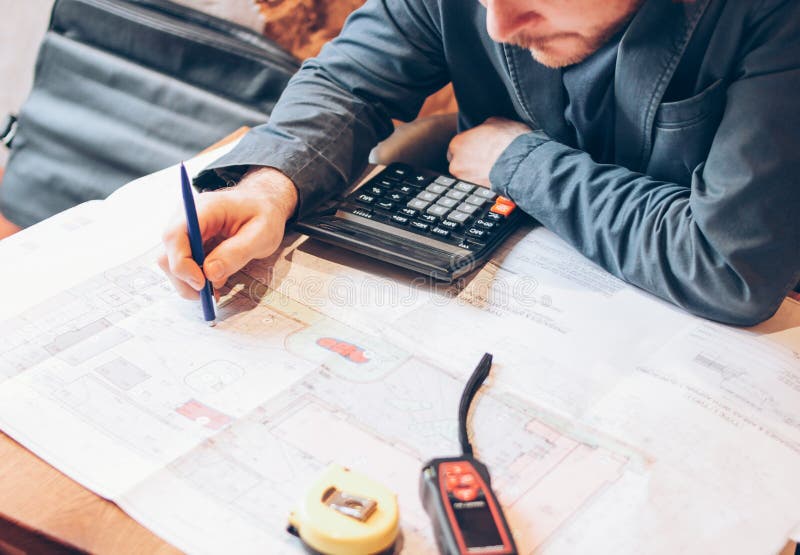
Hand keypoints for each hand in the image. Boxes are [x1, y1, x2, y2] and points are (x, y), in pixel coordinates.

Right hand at [159, 167, 297, 298]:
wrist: (262, 204)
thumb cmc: (264, 215)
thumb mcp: (262, 234)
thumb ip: (237, 253)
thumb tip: (210, 274)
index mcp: (205, 208)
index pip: (176, 235)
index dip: (181, 263)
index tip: (202, 283)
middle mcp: (187, 217)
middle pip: (168, 253)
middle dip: (185, 280)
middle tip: (209, 296)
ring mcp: (184, 230)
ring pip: (170, 262)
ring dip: (188, 283)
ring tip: (214, 292)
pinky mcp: (188, 242)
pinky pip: (181, 264)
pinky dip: (194, 279)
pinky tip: (213, 284)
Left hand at [446, 117, 530, 186]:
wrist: (522, 164)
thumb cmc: (509, 142)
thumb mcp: (496, 121)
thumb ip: (484, 127)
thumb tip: (485, 129)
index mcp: (457, 143)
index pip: (457, 146)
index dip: (470, 145)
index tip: (479, 146)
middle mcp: (456, 164)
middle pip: (460, 163)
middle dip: (471, 160)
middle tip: (487, 157)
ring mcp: (464, 181)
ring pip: (468, 176)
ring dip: (477, 172)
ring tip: (494, 167)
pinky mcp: (476, 192)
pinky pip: (478, 186)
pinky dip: (485, 181)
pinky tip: (496, 176)